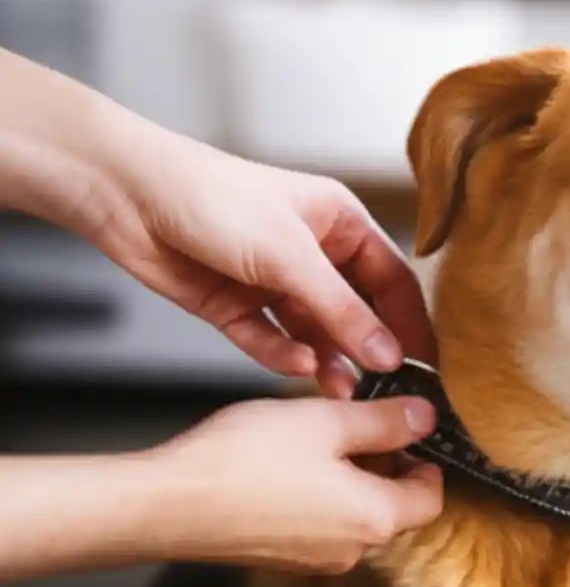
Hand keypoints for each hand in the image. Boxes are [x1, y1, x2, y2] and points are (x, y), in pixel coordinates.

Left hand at [95, 141, 433, 396]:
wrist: (126, 196)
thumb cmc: (212, 198)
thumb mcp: (290, 255)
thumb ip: (341, 310)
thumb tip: (389, 354)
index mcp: (339, 223)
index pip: (392, 280)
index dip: (409, 322)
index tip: (425, 366)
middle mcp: (312, 254)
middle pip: (357, 312)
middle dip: (369, 349)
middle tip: (385, 390)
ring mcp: (273, 283)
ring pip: (315, 334)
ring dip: (329, 361)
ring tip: (341, 390)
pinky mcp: (236, 307)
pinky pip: (271, 341)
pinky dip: (283, 355)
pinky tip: (296, 364)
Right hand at [146, 396, 441, 573]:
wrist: (166, 504)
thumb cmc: (243, 461)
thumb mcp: (327, 421)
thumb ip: (384, 421)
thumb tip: (424, 418)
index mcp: (375, 518)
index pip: (431, 496)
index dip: (426, 458)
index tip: (407, 427)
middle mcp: (351, 549)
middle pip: (394, 505)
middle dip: (384, 462)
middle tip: (357, 420)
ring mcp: (314, 558)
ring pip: (354, 512)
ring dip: (348, 474)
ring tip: (315, 434)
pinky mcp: (281, 556)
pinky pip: (319, 523)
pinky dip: (317, 492)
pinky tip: (286, 460)